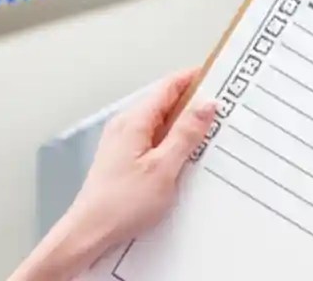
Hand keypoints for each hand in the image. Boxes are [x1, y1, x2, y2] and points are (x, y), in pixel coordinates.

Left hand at [9, 68, 215, 280]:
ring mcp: (123, 141)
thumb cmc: (122, 204)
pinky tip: (187, 155)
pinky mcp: (124, 158)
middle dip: (195, 102)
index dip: (195, 78)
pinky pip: (154, 138)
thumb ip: (186, 133)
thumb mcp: (164, 167)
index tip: (222, 77)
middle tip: (224, 108)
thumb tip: (207, 105)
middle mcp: (126, 125)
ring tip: (211, 132)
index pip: (169, 86)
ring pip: (161, 121)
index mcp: (134, 121)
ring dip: (185, 123)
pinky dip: (174, 140)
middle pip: (165, 102)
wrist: (88, 234)